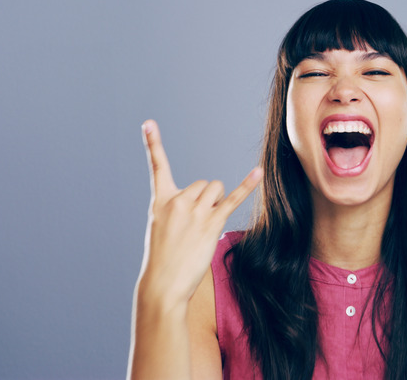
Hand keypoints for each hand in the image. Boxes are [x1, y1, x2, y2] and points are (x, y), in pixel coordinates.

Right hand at [136, 119, 261, 311]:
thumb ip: (177, 210)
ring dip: (216, 203)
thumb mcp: (161, 229)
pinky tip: (259, 172)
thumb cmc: (163, 261)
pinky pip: (232, 199)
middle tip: (196, 226)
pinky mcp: (211, 223)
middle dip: (205, 199)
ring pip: (215, 189)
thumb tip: (204, 202)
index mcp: (161, 201)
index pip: (157, 166)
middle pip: (203, 183)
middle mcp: (177, 201)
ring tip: (204, 228)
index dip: (153, 143)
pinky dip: (247, 185)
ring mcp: (194, 211)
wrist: (162, 284)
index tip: (148, 123)